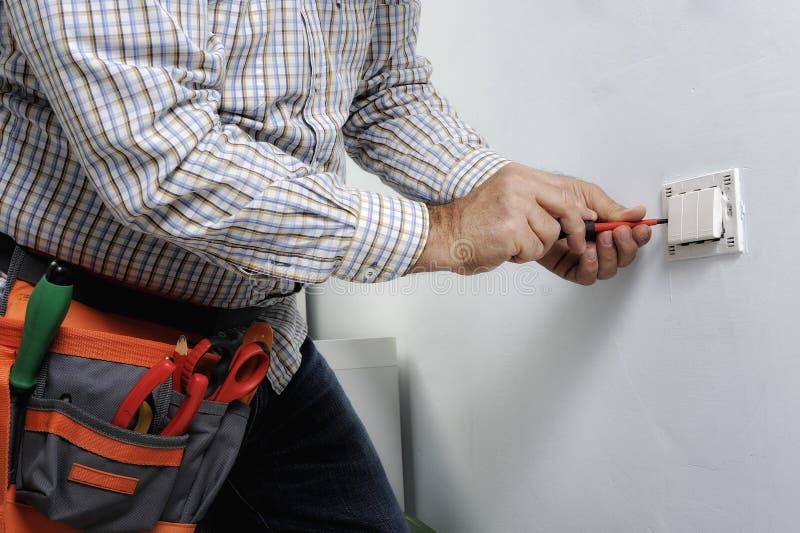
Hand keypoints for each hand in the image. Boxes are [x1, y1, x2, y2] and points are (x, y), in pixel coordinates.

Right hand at [412, 162, 651, 282]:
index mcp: (521, 177)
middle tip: (574, 245)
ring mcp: (515, 206)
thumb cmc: (473, 224)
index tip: (613, 224)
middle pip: (569, 209)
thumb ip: (547, 205)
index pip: (569, 191)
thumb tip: (594, 215)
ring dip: (536, 246)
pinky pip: (535, 249)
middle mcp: (520, 186)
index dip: (591, 211)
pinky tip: (504, 248)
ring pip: (552, 234)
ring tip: (512, 241)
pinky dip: (522, 255)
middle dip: (577, 232)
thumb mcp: (510, 203)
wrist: (441, 236)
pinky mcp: (511, 230)